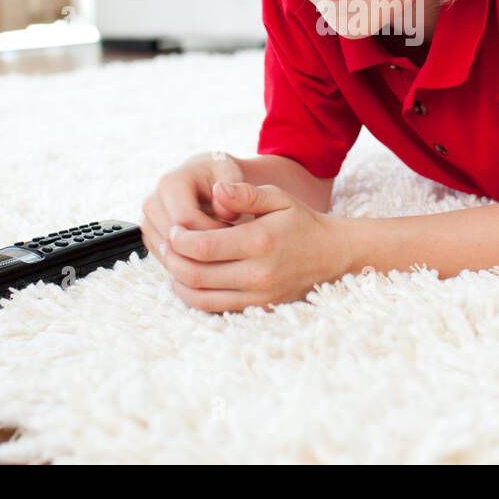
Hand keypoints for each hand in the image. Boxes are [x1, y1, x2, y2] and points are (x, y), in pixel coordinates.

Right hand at [138, 150, 254, 278]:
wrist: (204, 176)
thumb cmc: (218, 174)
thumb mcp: (231, 172)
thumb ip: (234, 189)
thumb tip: (225, 212)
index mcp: (170, 183)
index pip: (185, 220)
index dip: (212, 233)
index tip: (235, 235)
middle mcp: (152, 202)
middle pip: (173, 240)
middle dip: (204, 249)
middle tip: (230, 249)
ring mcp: (147, 221)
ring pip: (168, 254)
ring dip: (195, 258)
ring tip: (220, 249)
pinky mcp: (150, 236)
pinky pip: (166, 260)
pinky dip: (187, 262)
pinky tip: (208, 256)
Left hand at [159, 181, 353, 313]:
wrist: (333, 255)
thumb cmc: (302, 222)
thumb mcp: (279, 198)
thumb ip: (246, 193)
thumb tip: (217, 189)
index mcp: (260, 241)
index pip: (204, 246)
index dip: (180, 239)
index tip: (174, 229)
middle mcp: (259, 273)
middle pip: (196, 274)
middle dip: (172, 260)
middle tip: (165, 246)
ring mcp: (258, 295)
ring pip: (201, 297)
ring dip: (178, 281)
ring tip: (173, 263)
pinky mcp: (259, 309)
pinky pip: (215, 309)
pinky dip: (194, 297)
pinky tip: (189, 281)